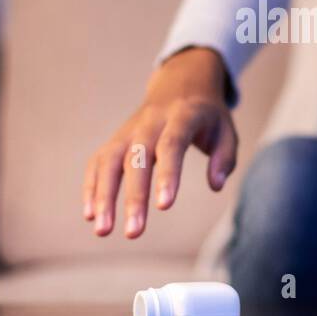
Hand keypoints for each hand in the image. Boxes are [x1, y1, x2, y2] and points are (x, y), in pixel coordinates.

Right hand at [82, 47, 236, 238]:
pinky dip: (91, 186)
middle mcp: (150, 122)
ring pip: (109, 161)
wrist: (180, 82)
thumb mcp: (226, 129)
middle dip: (134, 197)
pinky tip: (90, 215)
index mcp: (182, 116)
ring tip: (102, 230)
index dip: (167, 174)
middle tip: (133, 233)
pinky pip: (98, 162)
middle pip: (136, 158)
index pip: (172, 145)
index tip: (164, 207)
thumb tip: (215, 185)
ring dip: (103, 196)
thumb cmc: (206, 115)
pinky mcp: (115, 139)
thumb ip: (224, 158)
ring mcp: (128, 130)